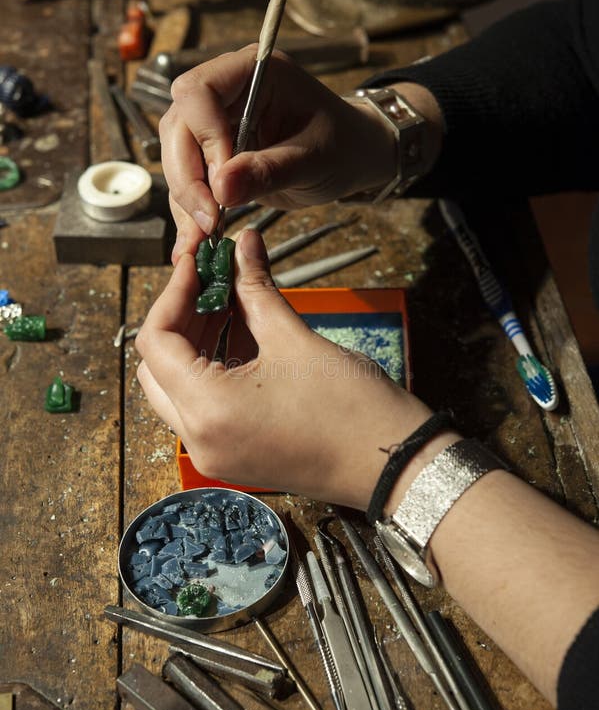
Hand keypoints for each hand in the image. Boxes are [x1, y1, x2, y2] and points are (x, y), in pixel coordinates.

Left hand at [135, 229, 433, 506]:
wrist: (392, 465)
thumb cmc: (351, 409)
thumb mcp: (295, 339)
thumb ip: (256, 288)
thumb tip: (243, 244)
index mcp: (207, 410)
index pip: (156, 343)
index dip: (172, 295)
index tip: (196, 265)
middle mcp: (200, 440)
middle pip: (157, 370)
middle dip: (178, 320)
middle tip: (209, 283)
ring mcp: (215, 454)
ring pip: (176, 391)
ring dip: (193, 346)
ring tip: (227, 305)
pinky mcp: (233, 458)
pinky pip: (201, 410)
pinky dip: (210, 373)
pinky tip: (239, 339)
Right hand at [159, 46, 397, 262]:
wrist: (352, 159)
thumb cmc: (343, 145)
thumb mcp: (315, 159)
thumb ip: (270, 171)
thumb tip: (221, 188)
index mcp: (253, 72)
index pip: (199, 91)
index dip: (204, 136)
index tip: (224, 177)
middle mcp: (226, 92)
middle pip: (178, 126)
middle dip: (188, 176)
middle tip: (209, 218)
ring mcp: (216, 123)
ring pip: (176, 156)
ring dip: (185, 197)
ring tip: (205, 233)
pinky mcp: (213, 155)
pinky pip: (188, 179)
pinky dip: (190, 209)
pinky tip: (199, 235)